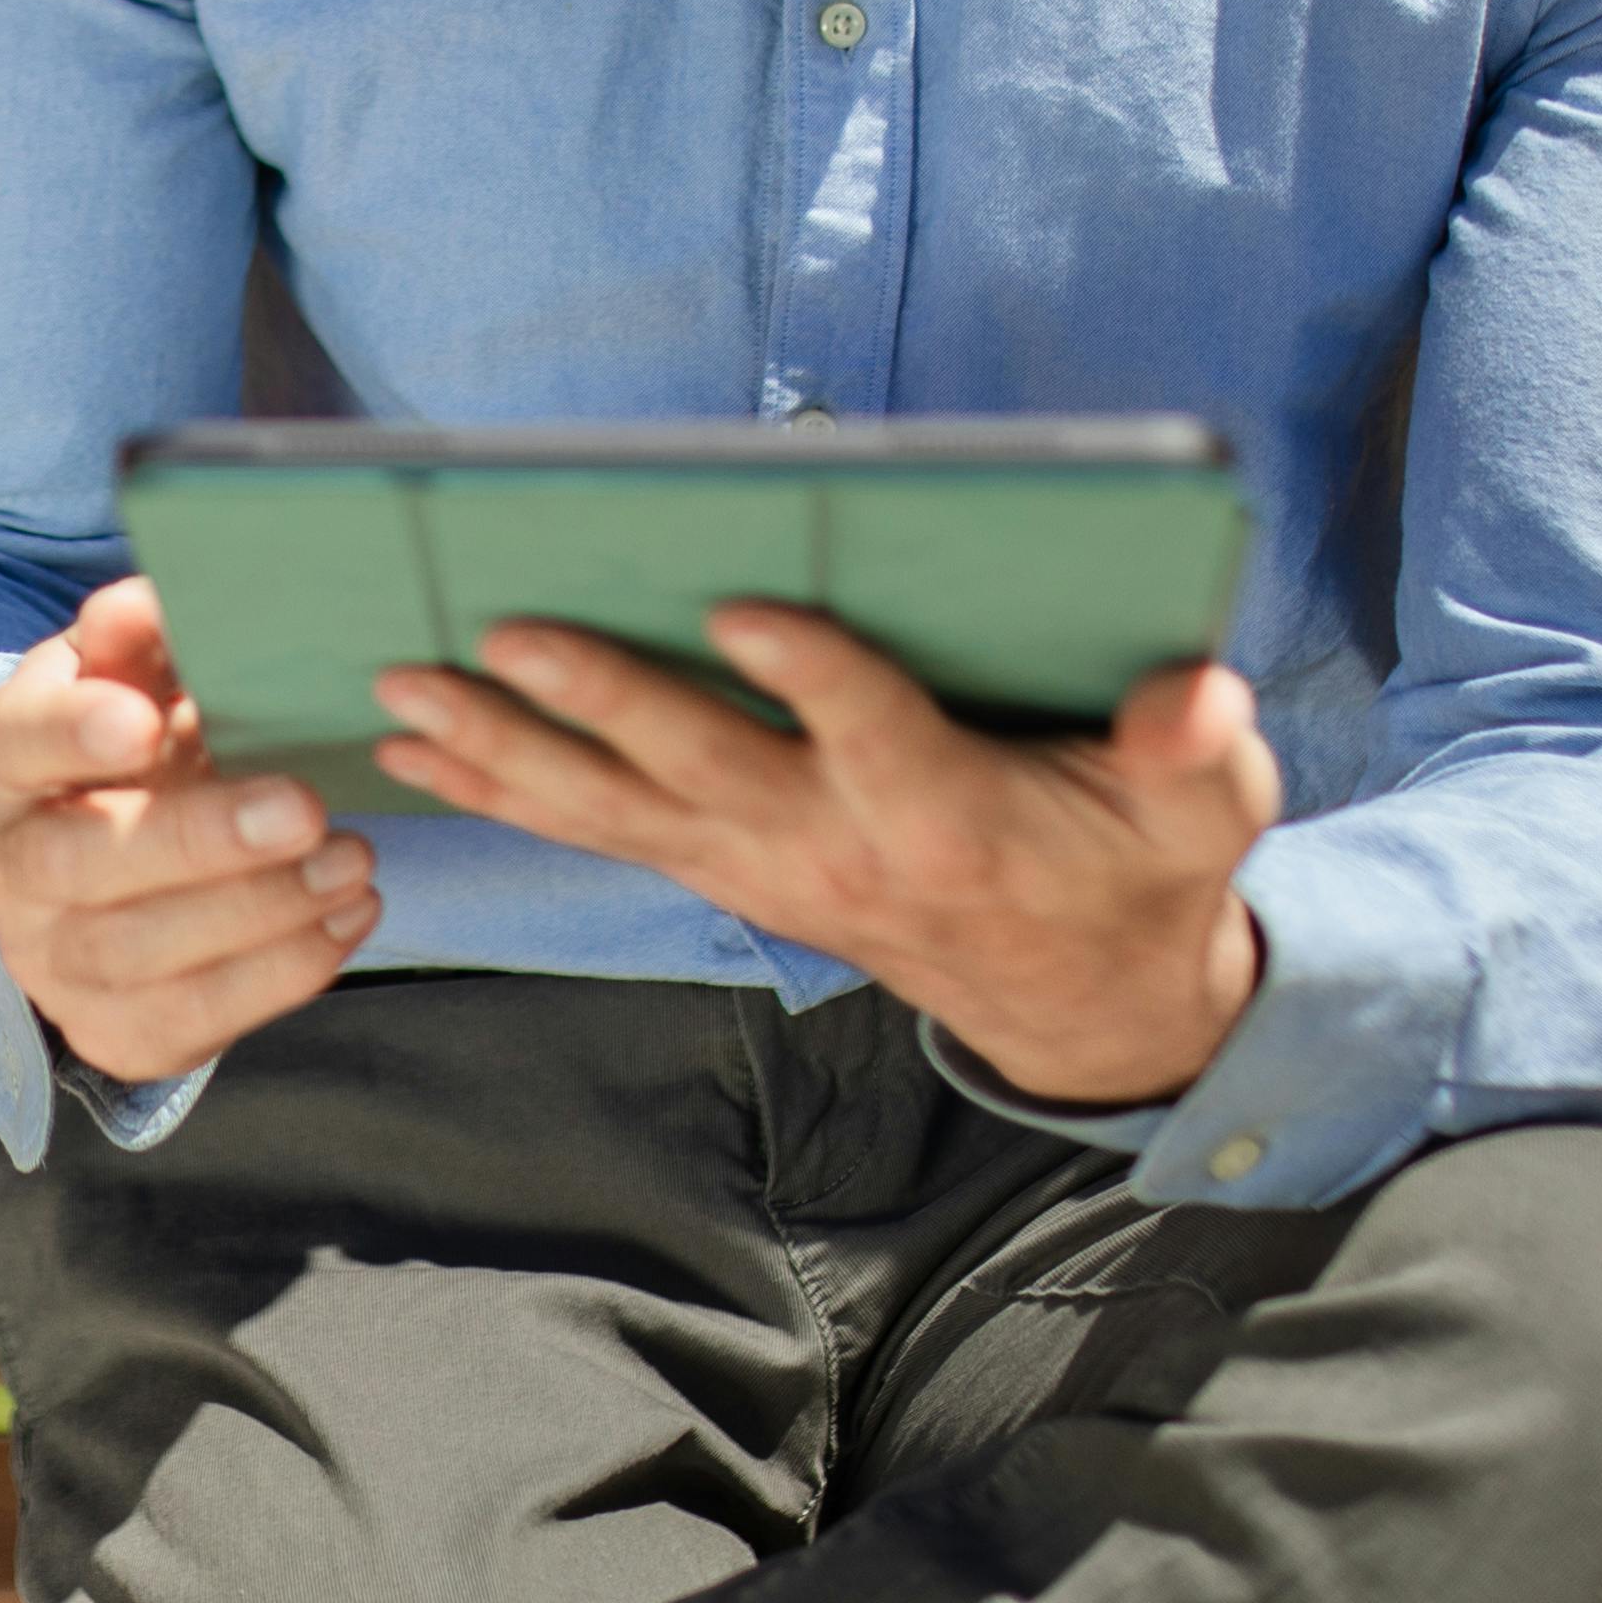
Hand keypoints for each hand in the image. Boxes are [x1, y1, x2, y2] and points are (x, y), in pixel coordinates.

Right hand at [0, 576, 380, 1085]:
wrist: (125, 859)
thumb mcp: (136, 674)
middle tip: (303, 808)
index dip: (71, 734)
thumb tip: (142, 607)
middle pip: (74, 864)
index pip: (14, 744)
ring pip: (135, 952)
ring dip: (258, 910)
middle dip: (194, 840)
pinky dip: (279, 973)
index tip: (144, 721)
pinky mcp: (110, 1030)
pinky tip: (345, 918)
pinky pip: (190, 1020)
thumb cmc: (139, 748)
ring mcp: (48, 959)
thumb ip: (140, 639)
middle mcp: (3, 867)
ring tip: (352, 862)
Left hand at [372, 607, 1276, 1108]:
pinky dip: (502, 792)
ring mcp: (761, 866)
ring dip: (504, 750)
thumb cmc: (1138, 867)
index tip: (742, 603)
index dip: (814, 673)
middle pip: (702, 769)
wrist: (1084, 998)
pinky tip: (413, 752)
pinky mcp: (723, 870)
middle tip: (504, 633)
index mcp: (947, 814)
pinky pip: (594, 831)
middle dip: (601, 700)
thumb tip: (1195, 693)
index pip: (874, 735)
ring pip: (615, 806)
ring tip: (400, 691)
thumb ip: (1196, 749)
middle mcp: (832, 846)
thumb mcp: (1200, 812)